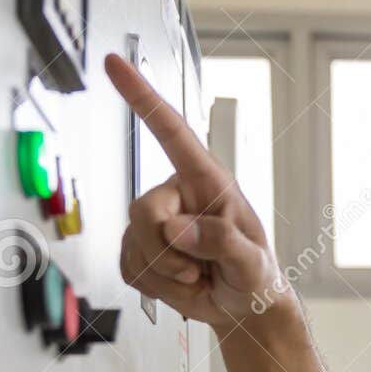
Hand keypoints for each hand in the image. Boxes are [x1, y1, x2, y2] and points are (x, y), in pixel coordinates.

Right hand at [103, 53, 287, 328]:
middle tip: (200, 269)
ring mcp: (155, 223)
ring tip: (198, 276)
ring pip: (134, 244)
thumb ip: (222, 242)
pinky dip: (157, 287)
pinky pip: (130, 269)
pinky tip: (181, 283)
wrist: (242, 307)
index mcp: (207, 182)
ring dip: (167, 274)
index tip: (116, 63)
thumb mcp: (252, 262)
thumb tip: (176, 227)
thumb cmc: (255, 276)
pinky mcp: (139, 250)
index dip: (142, 97)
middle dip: (168, 250)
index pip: (171, 132)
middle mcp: (177, 195)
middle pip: (143, 211)